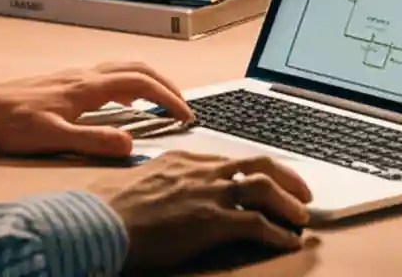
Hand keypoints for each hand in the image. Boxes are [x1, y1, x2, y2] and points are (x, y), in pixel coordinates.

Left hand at [0, 61, 193, 157]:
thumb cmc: (13, 124)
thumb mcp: (55, 139)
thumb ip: (94, 141)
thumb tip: (131, 144)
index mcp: (87, 87)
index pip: (141, 83)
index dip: (168, 97)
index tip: (186, 116)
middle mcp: (85, 76)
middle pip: (137, 68)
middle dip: (165, 84)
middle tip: (183, 106)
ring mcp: (75, 76)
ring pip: (122, 68)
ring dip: (148, 81)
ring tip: (162, 102)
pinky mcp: (65, 82)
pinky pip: (107, 75)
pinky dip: (127, 84)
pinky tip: (123, 102)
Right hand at [87, 151, 311, 273]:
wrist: (98, 220)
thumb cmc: (107, 206)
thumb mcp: (138, 181)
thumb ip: (160, 181)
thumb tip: (165, 191)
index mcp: (183, 159)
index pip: (229, 159)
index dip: (254, 171)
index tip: (266, 180)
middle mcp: (200, 170)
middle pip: (256, 164)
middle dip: (287, 177)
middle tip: (302, 192)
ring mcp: (208, 194)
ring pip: (265, 189)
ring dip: (289, 204)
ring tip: (301, 218)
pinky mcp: (211, 221)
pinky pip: (258, 224)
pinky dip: (278, 234)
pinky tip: (287, 242)